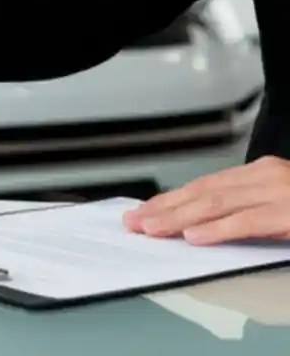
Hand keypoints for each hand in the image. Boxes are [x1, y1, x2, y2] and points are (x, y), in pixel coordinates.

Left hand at [123, 156, 289, 244]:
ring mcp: (276, 193)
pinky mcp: (289, 213)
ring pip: (216, 204)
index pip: (204, 185)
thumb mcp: (280, 198)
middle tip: (134, 220)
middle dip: (164, 207)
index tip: (143, 210)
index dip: (170, 199)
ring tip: (152, 228)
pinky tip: (193, 236)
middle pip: (203, 192)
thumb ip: (245, 205)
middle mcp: (263, 177)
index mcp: (259, 172)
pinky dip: (216, 229)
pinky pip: (246, 222)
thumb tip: (202, 220)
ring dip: (179, 217)